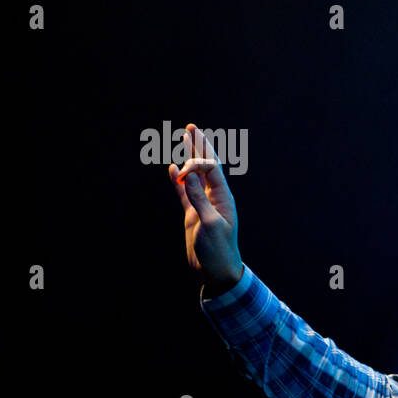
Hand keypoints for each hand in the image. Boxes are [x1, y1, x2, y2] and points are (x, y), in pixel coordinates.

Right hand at [169, 123, 242, 294]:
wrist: (216, 271)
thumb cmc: (218, 250)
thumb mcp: (209, 224)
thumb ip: (198, 198)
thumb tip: (188, 173)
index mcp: (223, 197)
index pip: (211, 168)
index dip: (195, 163)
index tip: (181, 173)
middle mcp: (215, 197)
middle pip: (207, 165)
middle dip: (199, 146)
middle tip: (191, 127)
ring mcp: (203, 204)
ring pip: (195, 175)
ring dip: (190, 157)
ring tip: (184, 139)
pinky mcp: (193, 214)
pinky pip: (185, 192)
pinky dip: (178, 180)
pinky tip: (173, 168)